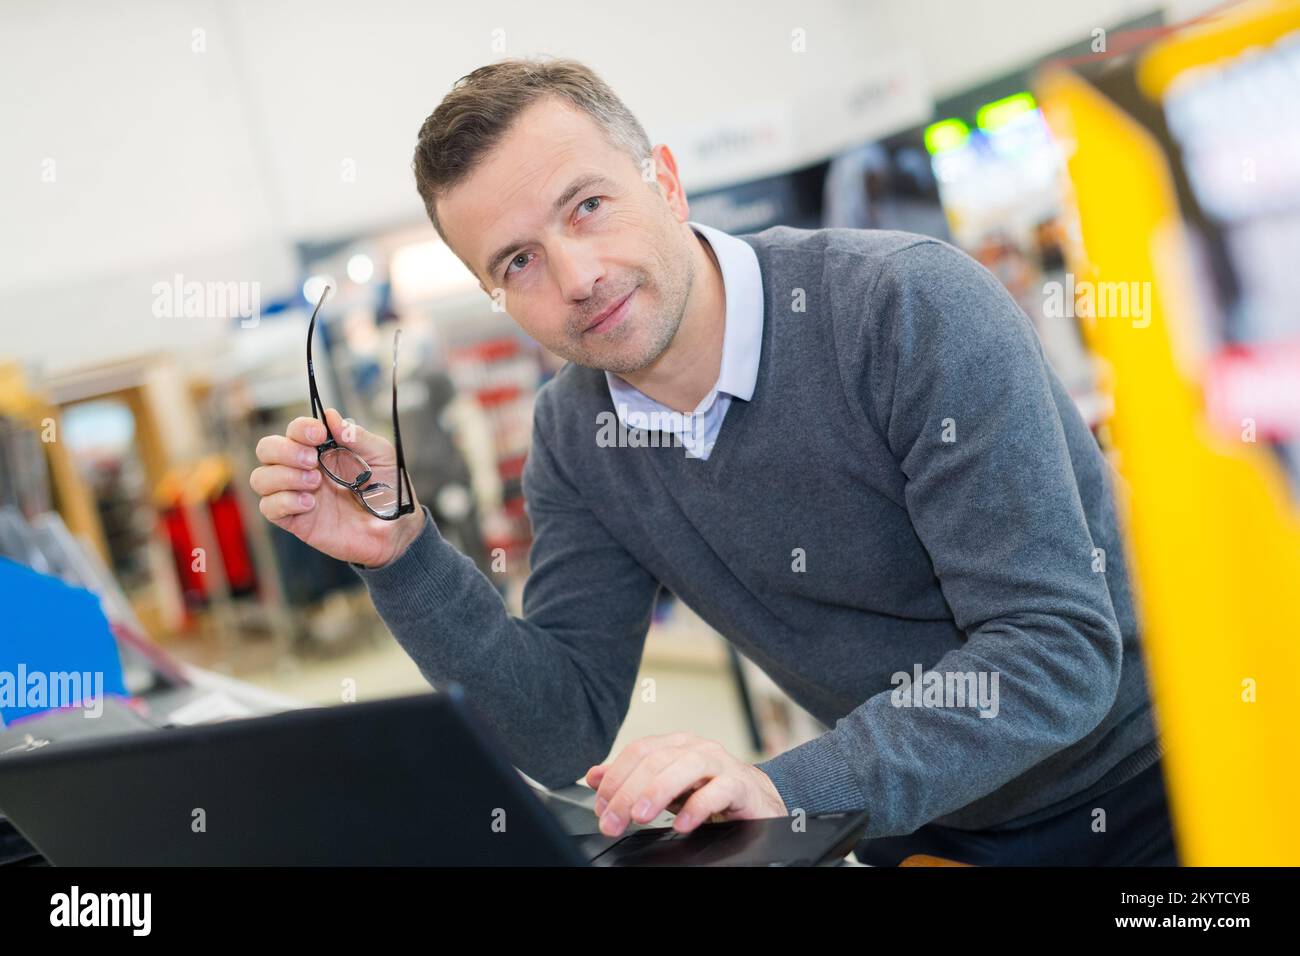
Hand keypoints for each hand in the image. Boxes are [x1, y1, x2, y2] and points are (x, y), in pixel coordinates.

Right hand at [250, 407, 423, 567]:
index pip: (294, 430)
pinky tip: (309, 503)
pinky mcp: (296, 520)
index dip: (300, 428)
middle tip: (312, 461)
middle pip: (267, 449)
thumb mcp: (382, 457)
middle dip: (285, 451)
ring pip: (261, 478)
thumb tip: (331, 416)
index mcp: (322, 449)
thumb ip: (357, 436)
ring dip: (284, 476)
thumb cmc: (388, 490)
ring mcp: (296, 494)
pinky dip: (284, 501)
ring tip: (315, 483)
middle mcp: (303, 468)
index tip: (319, 435)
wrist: (395, 529)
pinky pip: (269, 508)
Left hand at [584, 732, 786, 836]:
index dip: (615, 778)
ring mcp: (720, 763)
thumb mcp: (664, 786)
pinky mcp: (740, 785)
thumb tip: (594, 776)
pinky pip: (719, 790)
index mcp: (675, 745)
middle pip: (656, 761)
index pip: (638, 751)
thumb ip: (630, 780)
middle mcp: (696, 748)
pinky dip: (698, 807)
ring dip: (658, 792)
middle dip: (628, 792)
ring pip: (686, 767)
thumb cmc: (707, 791)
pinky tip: (682, 825)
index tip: (601, 807)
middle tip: (612, 821)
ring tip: (640, 816)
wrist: (755, 800)